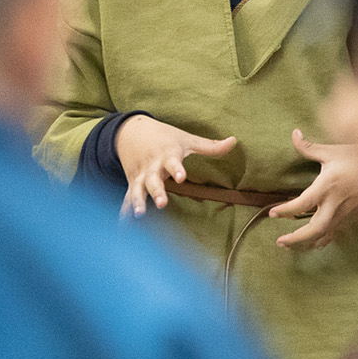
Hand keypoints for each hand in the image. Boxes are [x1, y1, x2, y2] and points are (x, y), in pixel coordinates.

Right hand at [115, 115, 236, 217]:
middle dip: (157, 192)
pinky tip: (123, 227)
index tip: (182, 177)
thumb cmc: (165, 137)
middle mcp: (152, 167)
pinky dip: (124, 212)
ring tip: (140, 214)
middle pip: (154, 180)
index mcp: (167, 155)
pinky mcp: (132, 183)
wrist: (131, 131)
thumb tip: (235, 141)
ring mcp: (140, 176)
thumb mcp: (186, 139)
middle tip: (162, 203)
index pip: (173, 162)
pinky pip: (127, 198)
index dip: (177, 169)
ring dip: (138, 202)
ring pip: (137, 190)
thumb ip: (209, 146)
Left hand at [270, 129, 357, 250]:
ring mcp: (346, 211)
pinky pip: (336, 232)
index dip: (286, 210)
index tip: (272, 213)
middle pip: (315, 228)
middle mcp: (336, 202)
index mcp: (328, 185)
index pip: (302, 203)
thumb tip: (294, 134)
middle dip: (296, 238)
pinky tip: (315, 242)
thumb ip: (309, 147)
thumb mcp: (332, 150)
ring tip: (292, 245)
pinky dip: (324, 239)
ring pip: (326, 234)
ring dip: (308, 242)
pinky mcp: (354, 216)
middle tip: (280, 241)